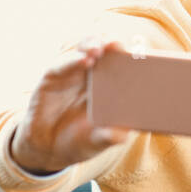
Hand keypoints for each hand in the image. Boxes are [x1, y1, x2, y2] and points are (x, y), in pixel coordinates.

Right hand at [10, 36, 134, 175]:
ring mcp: (72, 73)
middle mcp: (92, 75)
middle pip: (103, 49)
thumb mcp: (99, 141)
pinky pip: (62, 63)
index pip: (122, 62)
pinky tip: (84, 60)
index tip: (141, 49)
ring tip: (100, 48)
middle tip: (117, 44)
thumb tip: (123, 136)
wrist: (49, 149)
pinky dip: (72, 60)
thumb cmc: (81, 141)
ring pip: (82, 49)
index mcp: (110, 86)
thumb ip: (110, 137)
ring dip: (92, 44)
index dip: (130, 53)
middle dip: (110, 42)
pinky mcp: (52, 76)